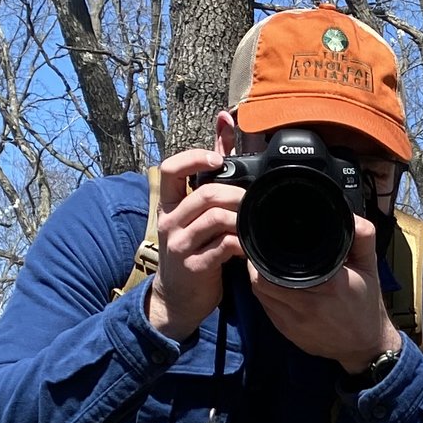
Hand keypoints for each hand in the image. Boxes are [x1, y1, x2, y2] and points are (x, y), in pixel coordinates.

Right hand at [142, 145, 246, 341]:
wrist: (177, 299)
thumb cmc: (191, 249)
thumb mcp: (193, 214)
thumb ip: (209, 172)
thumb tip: (224, 123)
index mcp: (168, 205)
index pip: (171, 169)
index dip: (195, 159)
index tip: (218, 161)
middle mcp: (170, 222)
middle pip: (204, 194)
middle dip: (235, 193)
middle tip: (253, 200)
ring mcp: (180, 245)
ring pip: (215, 218)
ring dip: (241, 217)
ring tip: (254, 222)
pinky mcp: (194, 267)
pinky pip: (223, 246)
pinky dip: (242, 243)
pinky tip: (248, 246)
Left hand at [246, 216, 396, 374]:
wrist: (366, 345)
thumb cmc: (366, 304)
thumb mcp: (370, 266)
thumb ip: (362, 237)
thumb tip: (347, 216)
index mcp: (327, 284)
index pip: (278, 265)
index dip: (268, 249)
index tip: (270, 238)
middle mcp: (307, 304)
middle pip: (261, 279)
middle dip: (258, 262)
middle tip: (264, 250)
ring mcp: (294, 321)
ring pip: (259, 293)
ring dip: (258, 277)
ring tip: (266, 265)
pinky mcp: (287, 331)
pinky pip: (266, 307)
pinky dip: (266, 293)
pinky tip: (274, 285)